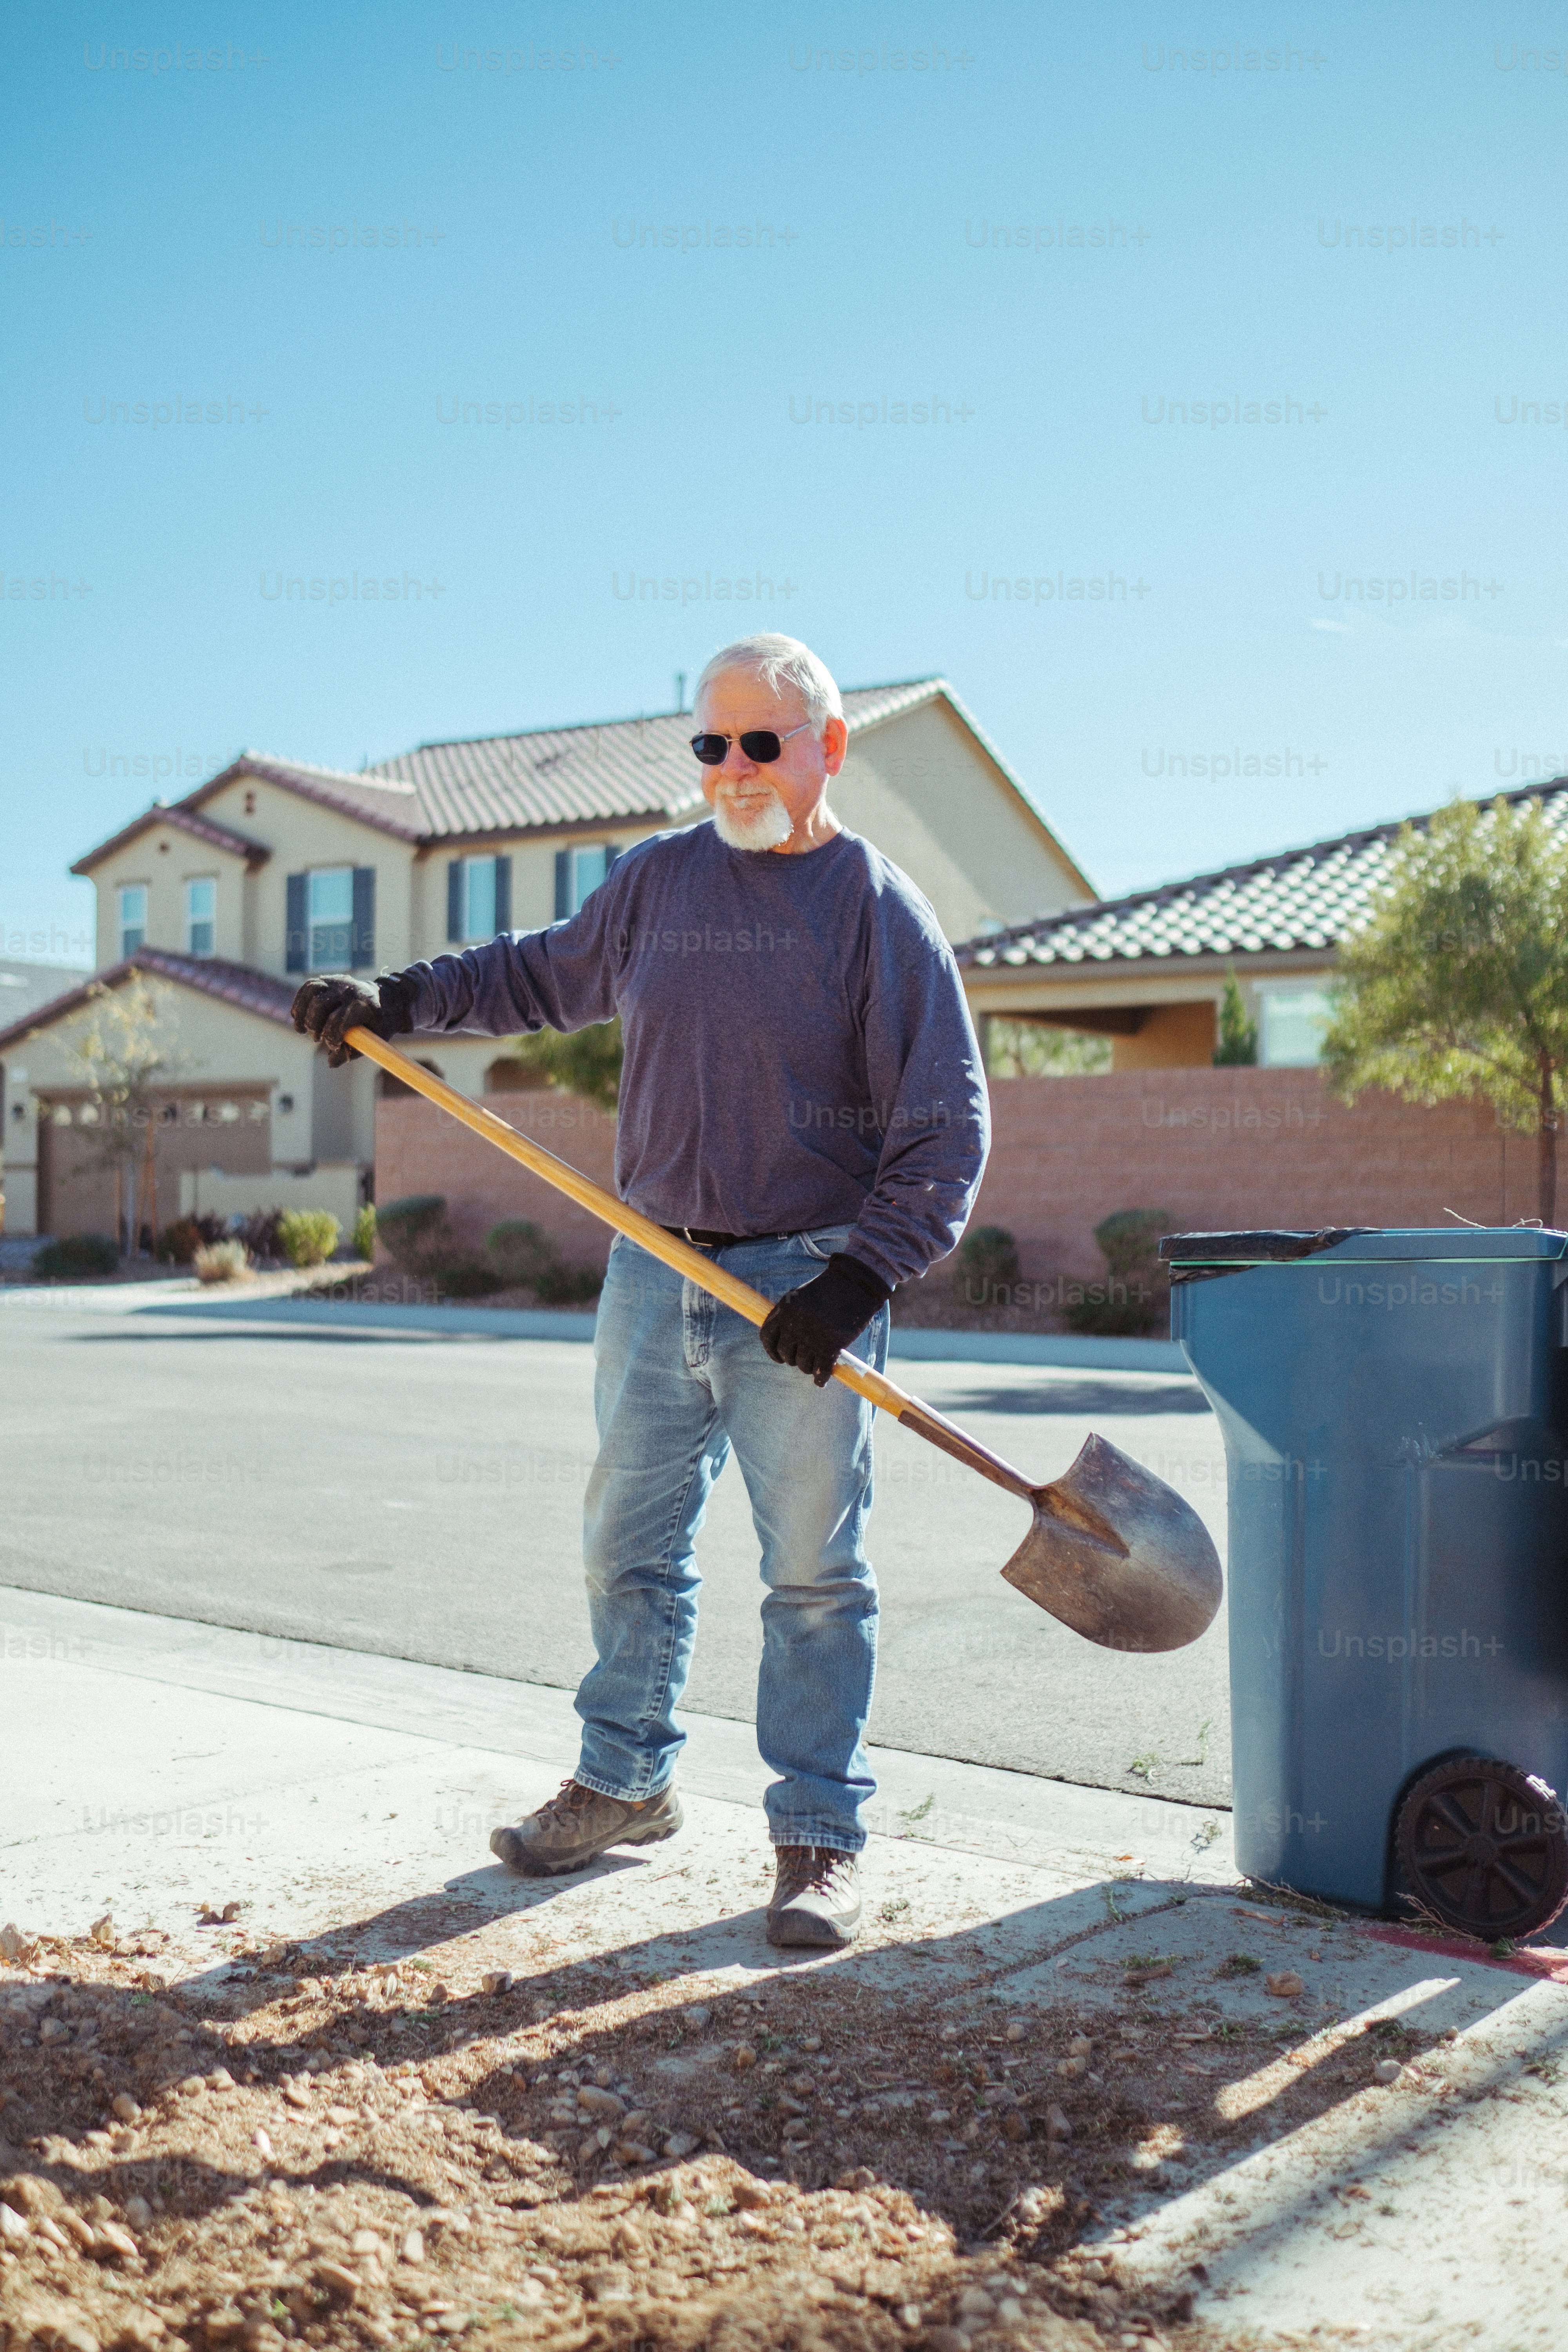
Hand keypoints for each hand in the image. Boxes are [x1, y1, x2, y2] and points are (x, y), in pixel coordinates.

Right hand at [291, 972, 413, 1068]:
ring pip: (311, 991)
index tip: (333, 1046)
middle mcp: (349, 990)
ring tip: (302, 1029)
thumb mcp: (373, 1041)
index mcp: (364, 1005)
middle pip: (320, 1004)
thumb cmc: (378, 1025)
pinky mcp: (329, 979)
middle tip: (317, 1038)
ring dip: (302, 1013)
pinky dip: (300, 1002)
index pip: (338, 1020)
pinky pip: (308, 987)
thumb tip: (331, 1062)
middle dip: (314, 1026)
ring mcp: (338, 982)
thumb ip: (352, 1052)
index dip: (331, 1036)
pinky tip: (298, 1017)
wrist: (387, 1000)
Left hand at [759, 1253, 892, 1386]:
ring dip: (808, 1368)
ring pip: (803, 1365)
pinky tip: (821, 1381)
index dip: (771, 1351)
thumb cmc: (829, 1289)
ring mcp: (812, 1337)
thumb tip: (779, 1338)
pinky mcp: (831, 1346)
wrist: (855, 1284)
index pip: (767, 1337)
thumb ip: (787, 1315)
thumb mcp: (800, 1296)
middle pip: (785, 1354)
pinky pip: (821, 1371)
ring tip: (816, 1364)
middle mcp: (794, 1325)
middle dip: (792, 1359)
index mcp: (784, 1310)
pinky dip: (820, 1379)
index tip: (778, 1357)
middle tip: (803, 1358)